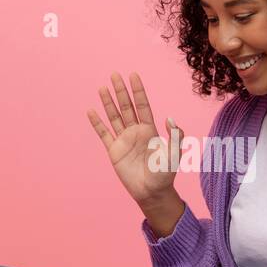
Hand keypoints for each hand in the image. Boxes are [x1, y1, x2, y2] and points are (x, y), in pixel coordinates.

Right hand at [86, 72, 184, 206]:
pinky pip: (103, 134)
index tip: (133, 75)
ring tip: (102, 88)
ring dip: (108, 103)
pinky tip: (91, 111)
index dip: (138, 91)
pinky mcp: (114, 151)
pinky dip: (97, 123)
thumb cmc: (165, 175)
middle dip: (121, 91)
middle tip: (115, 74)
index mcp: (150, 130)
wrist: (152, 192)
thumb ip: (175, 136)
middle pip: (126, 107)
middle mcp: (136, 132)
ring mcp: (124, 140)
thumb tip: (170, 118)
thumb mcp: (175, 154)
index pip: (142, 105)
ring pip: (114, 117)